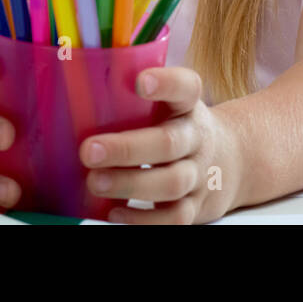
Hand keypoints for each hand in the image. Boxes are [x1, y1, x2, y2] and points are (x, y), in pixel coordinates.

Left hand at [79, 65, 239, 223]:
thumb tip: (73, 87)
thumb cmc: (177, 127)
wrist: (228, 162)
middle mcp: (196, 138)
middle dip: (127, 149)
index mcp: (188, 106)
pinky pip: (174, 218)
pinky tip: (114, 213)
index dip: (167, 83)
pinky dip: (143, 219)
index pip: (186, 87)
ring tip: (95, 182)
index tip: (141, 82)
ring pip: (171, 182)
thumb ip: (134, 98)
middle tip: (89, 150)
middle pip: (169, 143)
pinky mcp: (195, 207)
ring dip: (130, 184)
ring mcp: (198, 175)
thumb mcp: (169, 105)